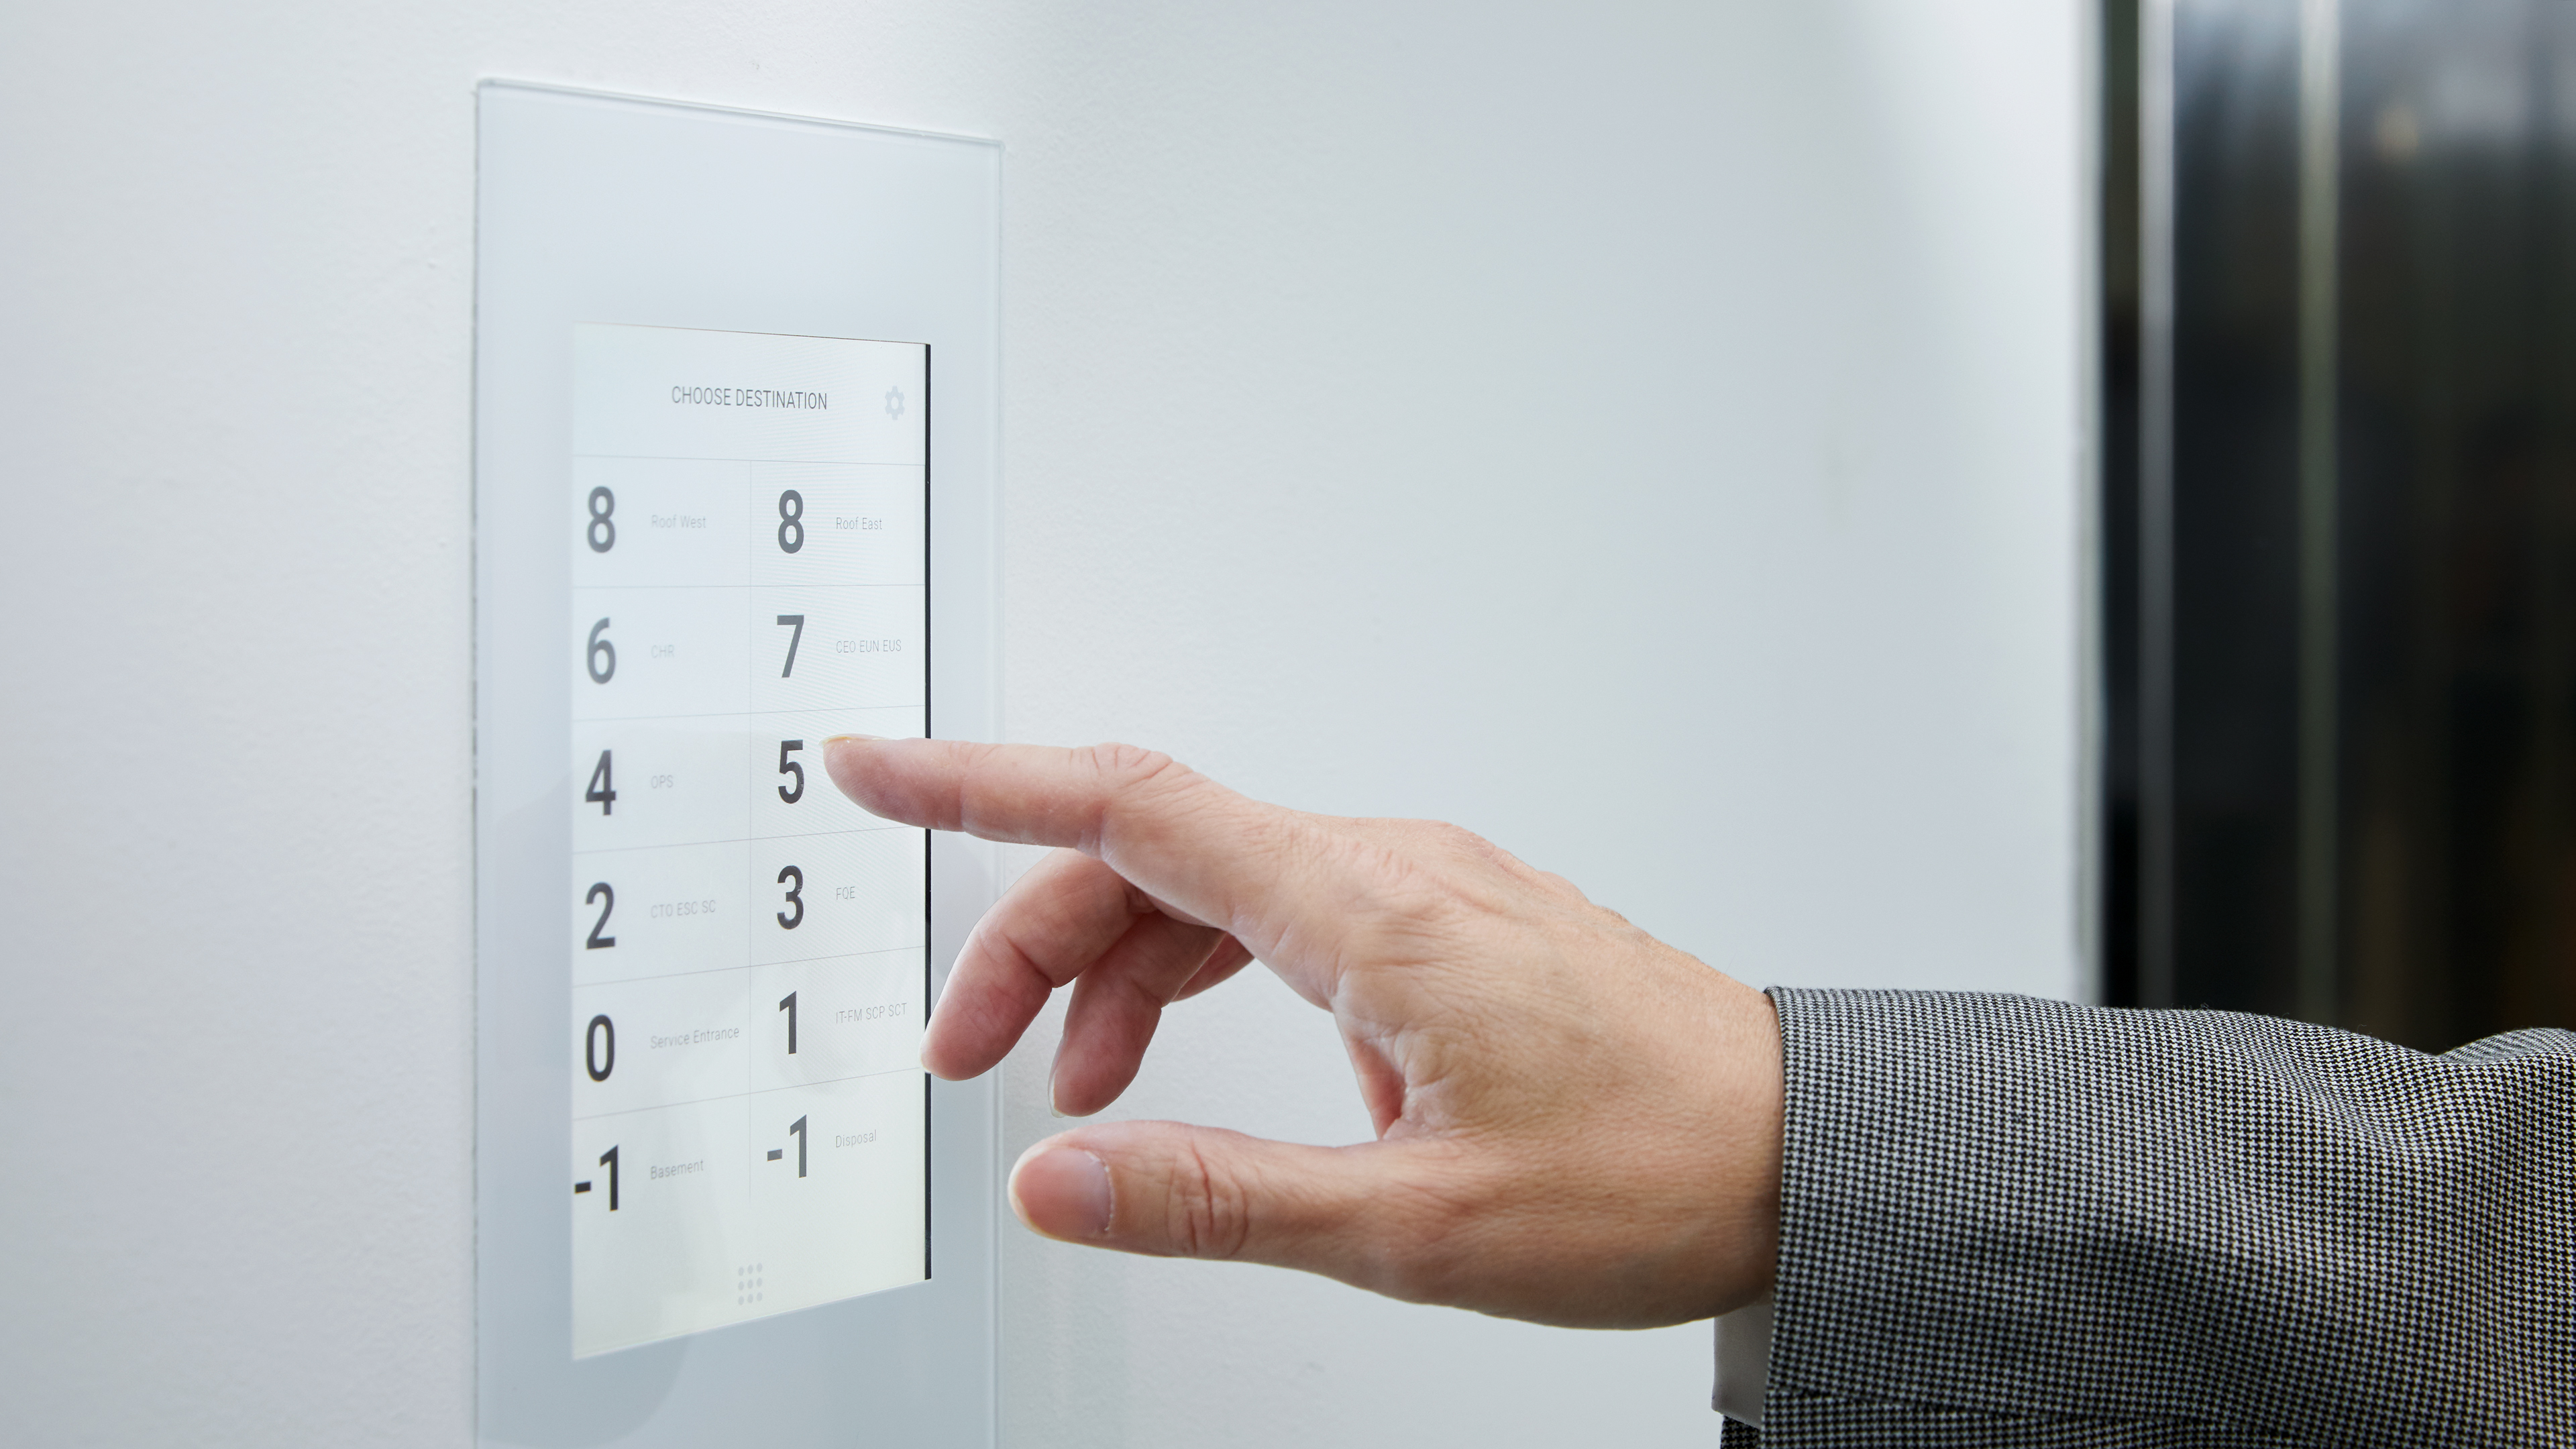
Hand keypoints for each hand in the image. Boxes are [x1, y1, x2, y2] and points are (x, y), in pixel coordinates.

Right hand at [826, 738, 1782, 1327]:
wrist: (1810, 1156)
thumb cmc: (1658, 1172)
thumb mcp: (1413, 1226)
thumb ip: (1217, 1199)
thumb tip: (1055, 1182)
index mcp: (1370, 911)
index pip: (1130, 806)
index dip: (980, 784)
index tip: (877, 769)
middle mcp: (1394, 870)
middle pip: (1153, 855)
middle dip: (1034, 947)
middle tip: (970, 1064)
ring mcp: (1428, 890)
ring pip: (1219, 888)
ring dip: (1122, 974)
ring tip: (1081, 1097)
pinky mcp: (1452, 926)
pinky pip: (1291, 917)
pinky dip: (1210, 978)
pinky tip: (1221, 1082)